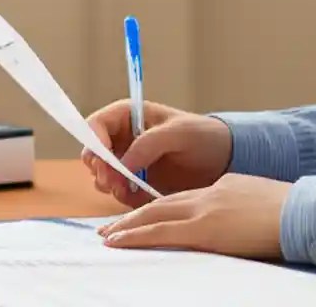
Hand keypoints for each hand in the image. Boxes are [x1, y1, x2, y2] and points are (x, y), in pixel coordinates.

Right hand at [82, 99, 231, 207]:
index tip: (103, 161)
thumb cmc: (203, 136)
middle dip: (100, 170)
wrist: (222, 160)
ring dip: (111, 186)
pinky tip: (142, 198)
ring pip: (102, 177)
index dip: (94, 142)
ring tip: (129, 191)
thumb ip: (149, 144)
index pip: (96, 125)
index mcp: (128, 116)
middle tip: (114, 182)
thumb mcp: (179, 133)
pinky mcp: (136, 183)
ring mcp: (127, 162)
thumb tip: (122, 164)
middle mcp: (122, 138)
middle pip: (93, 155)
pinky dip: (126, 198)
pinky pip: (119, 193)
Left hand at [96, 173, 289, 258]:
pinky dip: (137, 235)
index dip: (158, 208)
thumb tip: (229, 221)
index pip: (181, 197)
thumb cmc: (290, 213)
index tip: (142, 217)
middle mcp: (208, 194)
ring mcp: (205, 210)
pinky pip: (162, 231)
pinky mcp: (205, 228)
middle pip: (161, 203)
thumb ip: (236, 208)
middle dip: (134, 216)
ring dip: (128, 226)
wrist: (302, 212)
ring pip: (155, 214)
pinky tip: (120, 241)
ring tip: (107, 236)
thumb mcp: (257, 203)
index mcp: (222, 187)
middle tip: (110, 228)